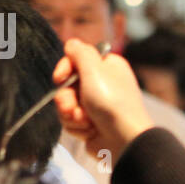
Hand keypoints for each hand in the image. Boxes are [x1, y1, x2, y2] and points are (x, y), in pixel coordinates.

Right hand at [53, 39, 153, 160]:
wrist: (124, 140)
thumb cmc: (112, 103)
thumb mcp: (95, 70)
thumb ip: (80, 53)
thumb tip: (72, 43)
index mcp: (107, 67)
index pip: (75, 60)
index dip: (64, 69)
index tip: (60, 78)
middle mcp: (102, 84)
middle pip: (67, 85)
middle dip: (66, 98)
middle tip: (73, 107)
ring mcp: (96, 105)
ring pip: (66, 105)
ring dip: (71, 114)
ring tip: (85, 121)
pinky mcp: (90, 123)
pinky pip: (71, 121)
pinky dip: (77, 127)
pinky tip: (90, 131)